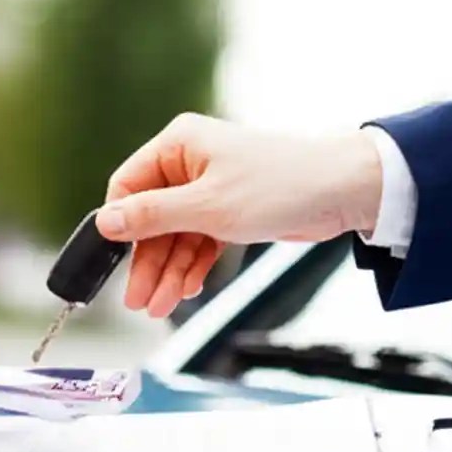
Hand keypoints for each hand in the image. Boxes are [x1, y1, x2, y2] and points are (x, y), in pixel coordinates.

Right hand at [94, 113, 382, 316]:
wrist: (345, 192)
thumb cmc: (282, 185)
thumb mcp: (207, 207)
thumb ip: (152, 216)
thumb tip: (106, 222)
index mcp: (179, 145)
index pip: (128, 186)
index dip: (120, 226)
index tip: (113, 261)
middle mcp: (191, 163)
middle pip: (151, 219)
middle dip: (147, 262)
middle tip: (138, 300)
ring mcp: (211, 188)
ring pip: (175, 236)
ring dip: (168, 272)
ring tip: (159, 306)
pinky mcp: (230, 211)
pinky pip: (199, 242)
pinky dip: (192, 266)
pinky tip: (186, 290)